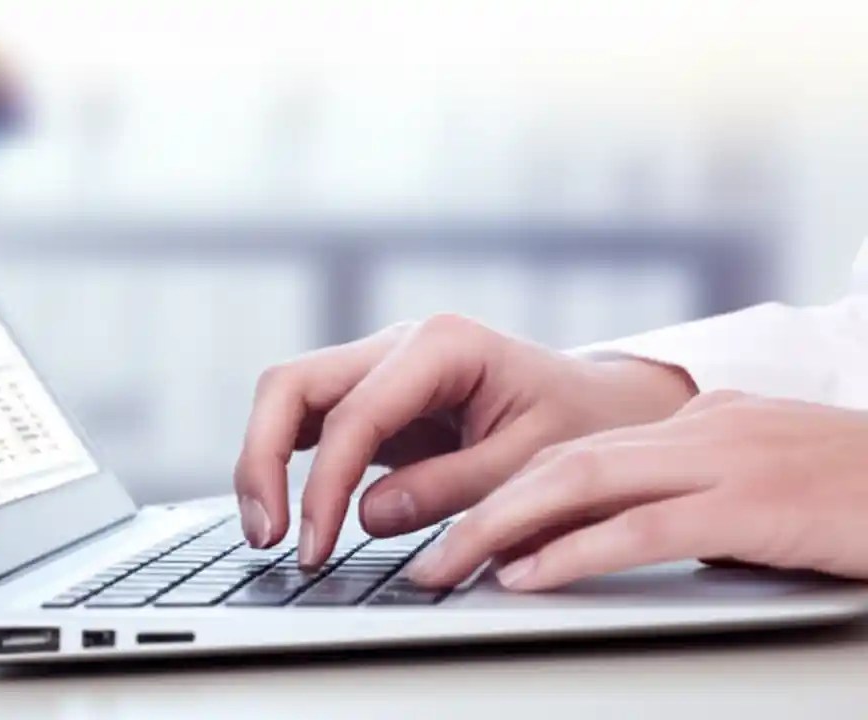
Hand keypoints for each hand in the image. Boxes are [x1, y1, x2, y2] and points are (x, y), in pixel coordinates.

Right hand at [233, 315, 696, 566]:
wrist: (610, 407)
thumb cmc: (585, 425)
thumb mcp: (534, 462)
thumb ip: (453, 487)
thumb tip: (368, 514)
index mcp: (442, 345)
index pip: (352, 415)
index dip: (323, 485)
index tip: (315, 547)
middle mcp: (399, 346)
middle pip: (291, 384)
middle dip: (263, 458)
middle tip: (267, 534)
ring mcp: (382, 370)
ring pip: (289, 399)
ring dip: (266, 461)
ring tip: (269, 533)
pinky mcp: (378, 402)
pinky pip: (314, 425)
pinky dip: (291, 466)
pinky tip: (293, 515)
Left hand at [407, 392, 867, 590]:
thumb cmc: (862, 498)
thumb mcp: (769, 490)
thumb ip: (701, 497)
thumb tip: (637, 532)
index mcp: (700, 424)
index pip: (579, 451)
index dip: (508, 491)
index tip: (455, 526)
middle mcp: (701, 430)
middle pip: (559, 460)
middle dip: (480, 507)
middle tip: (423, 550)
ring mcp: (726, 460)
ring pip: (581, 483)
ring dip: (500, 527)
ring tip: (446, 566)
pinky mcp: (753, 504)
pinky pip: (640, 526)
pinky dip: (572, 551)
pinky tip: (525, 575)